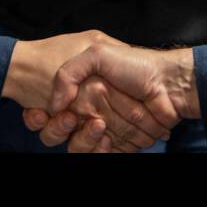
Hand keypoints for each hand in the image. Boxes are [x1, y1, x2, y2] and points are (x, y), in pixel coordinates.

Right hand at [3, 31, 171, 150]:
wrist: (168, 84)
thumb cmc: (135, 65)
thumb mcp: (97, 52)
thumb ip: (68, 72)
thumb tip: (56, 104)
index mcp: (81, 91)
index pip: (49, 109)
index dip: (38, 115)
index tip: (39, 112)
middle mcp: (87, 111)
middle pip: (57, 132)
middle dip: (56, 129)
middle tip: (70, 118)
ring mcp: (101, 130)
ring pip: (75, 147)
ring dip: (80, 141)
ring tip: (96, 126)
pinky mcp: (116, 145)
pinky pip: (97, 154)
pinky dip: (96, 150)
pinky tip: (104, 139)